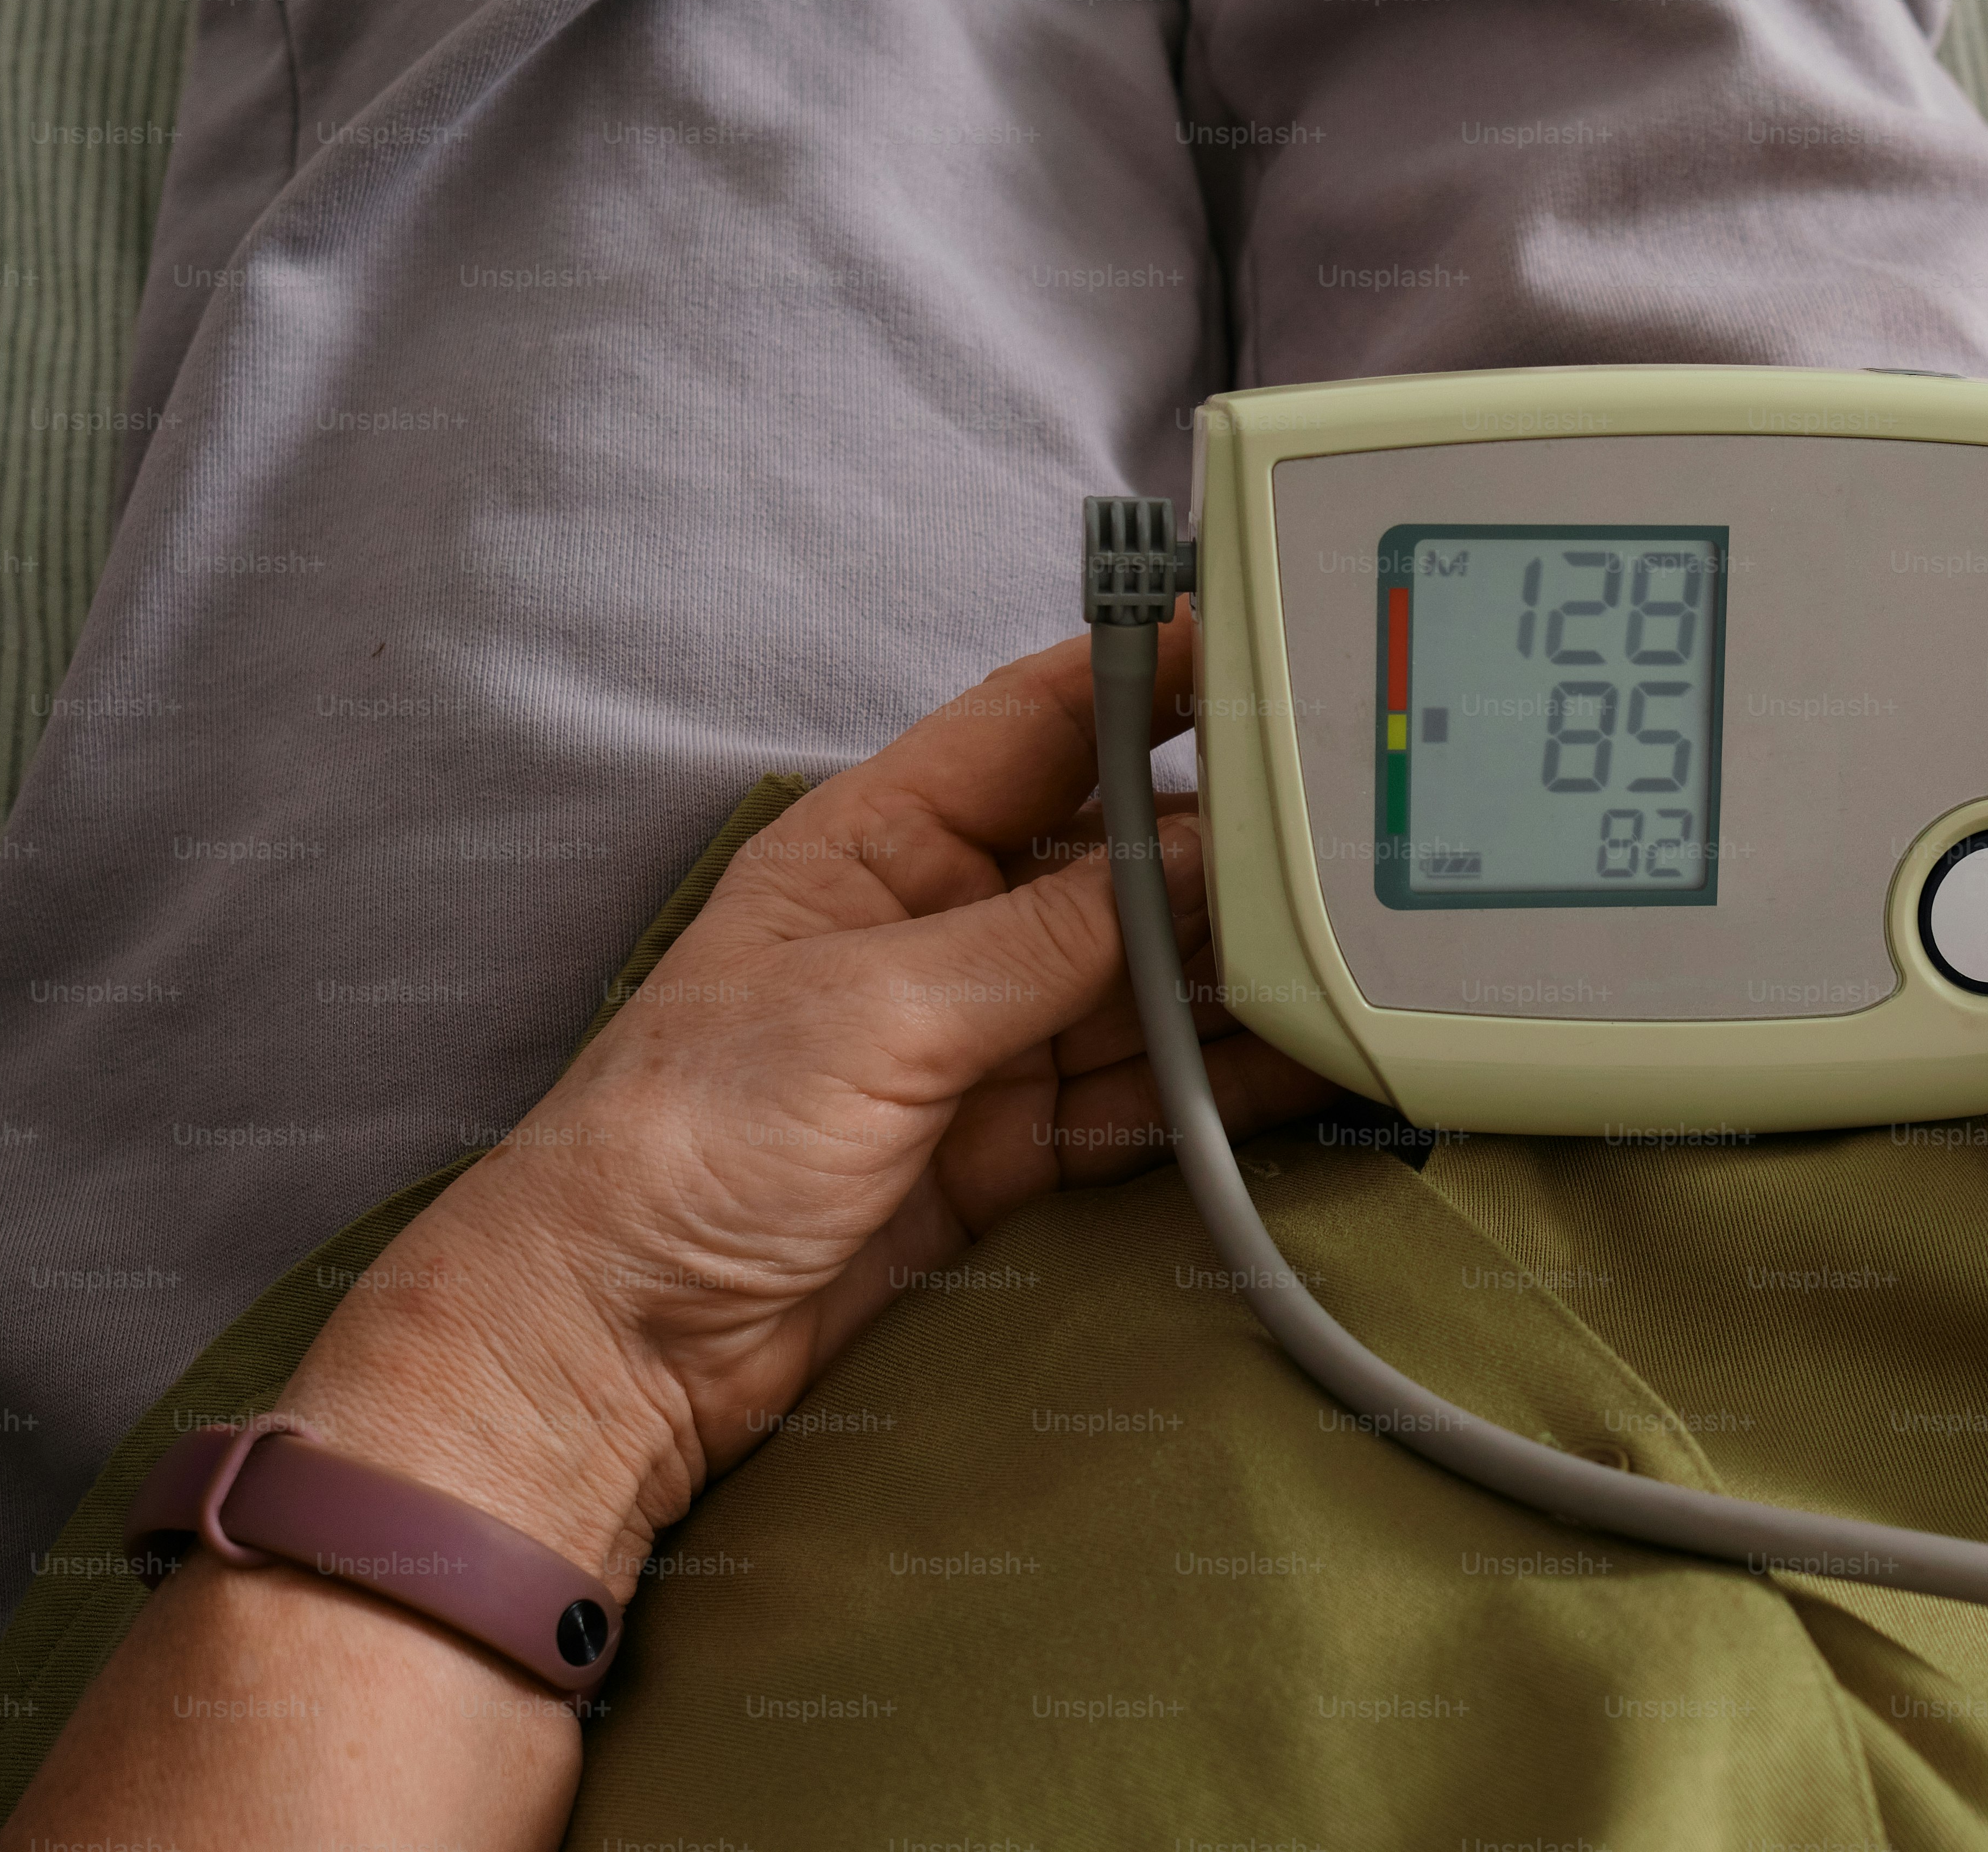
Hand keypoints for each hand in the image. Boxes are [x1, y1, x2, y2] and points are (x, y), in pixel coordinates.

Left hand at [276, 619, 1341, 1581]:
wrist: (619, 1342)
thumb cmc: (688, 1143)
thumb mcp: (881, 1010)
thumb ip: (1051, 938)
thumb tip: (1195, 861)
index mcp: (885, 841)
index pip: (1045, 721)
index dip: (1156, 675)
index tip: (1271, 645)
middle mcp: (946, 922)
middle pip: (1123, 858)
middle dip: (1236, 849)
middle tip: (1361, 833)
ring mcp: (986, 1037)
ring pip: (1153, 981)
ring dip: (1249, 973)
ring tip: (1368, 956)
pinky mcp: (1014, 1145)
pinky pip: (1147, 1094)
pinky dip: (1227, 1084)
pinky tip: (1311, 1061)